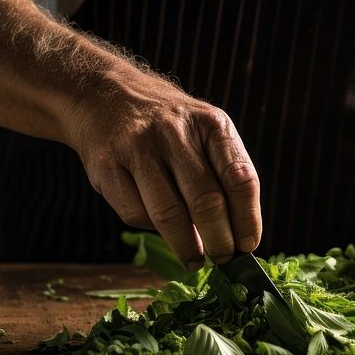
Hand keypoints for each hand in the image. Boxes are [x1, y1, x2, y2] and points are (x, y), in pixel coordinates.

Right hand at [65, 74, 260, 268]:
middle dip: (219, 240)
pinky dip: (150, 229)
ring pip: (169, 214)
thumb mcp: (205, 132)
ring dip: (186, 246)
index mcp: (211, 124)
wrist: (107, 95)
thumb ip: (223, 175)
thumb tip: (237, 236)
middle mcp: (175, 131)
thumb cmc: (169, 127)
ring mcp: (137, 146)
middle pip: (206, 201)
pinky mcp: (106, 165)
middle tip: (223, 259)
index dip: (248, 219)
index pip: (240, 179)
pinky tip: (159, 228)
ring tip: (194, 259)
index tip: (248, 246)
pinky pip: (134, 213)